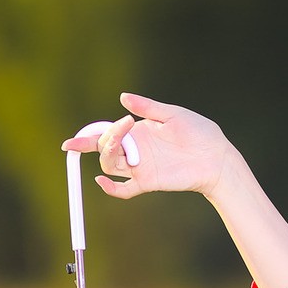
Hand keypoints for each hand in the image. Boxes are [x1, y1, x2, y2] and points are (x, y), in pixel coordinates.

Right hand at [60, 92, 241, 199]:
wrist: (216, 156)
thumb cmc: (198, 132)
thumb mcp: (172, 114)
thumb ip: (147, 108)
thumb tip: (123, 97)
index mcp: (138, 132)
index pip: (106, 134)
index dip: (86, 137)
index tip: (72, 142)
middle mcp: (135, 150)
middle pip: (104, 148)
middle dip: (104, 138)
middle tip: (124, 126)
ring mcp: (140, 167)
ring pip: (110, 165)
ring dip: (108, 154)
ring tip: (121, 143)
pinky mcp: (147, 182)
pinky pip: (123, 190)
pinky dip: (110, 188)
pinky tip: (101, 181)